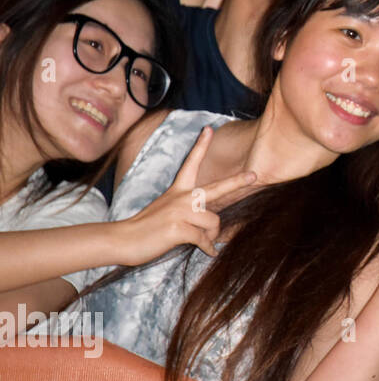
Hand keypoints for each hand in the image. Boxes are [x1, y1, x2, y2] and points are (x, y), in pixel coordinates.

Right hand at [117, 126, 256, 262]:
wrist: (123, 239)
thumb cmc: (148, 228)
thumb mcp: (168, 212)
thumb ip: (190, 212)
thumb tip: (213, 227)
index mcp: (177, 190)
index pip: (191, 164)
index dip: (201, 146)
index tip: (209, 128)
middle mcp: (181, 197)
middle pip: (216, 188)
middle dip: (237, 182)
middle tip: (254, 175)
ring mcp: (179, 212)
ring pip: (213, 222)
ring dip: (212, 235)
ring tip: (204, 241)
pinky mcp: (178, 228)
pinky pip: (204, 239)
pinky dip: (208, 248)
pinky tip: (209, 252)